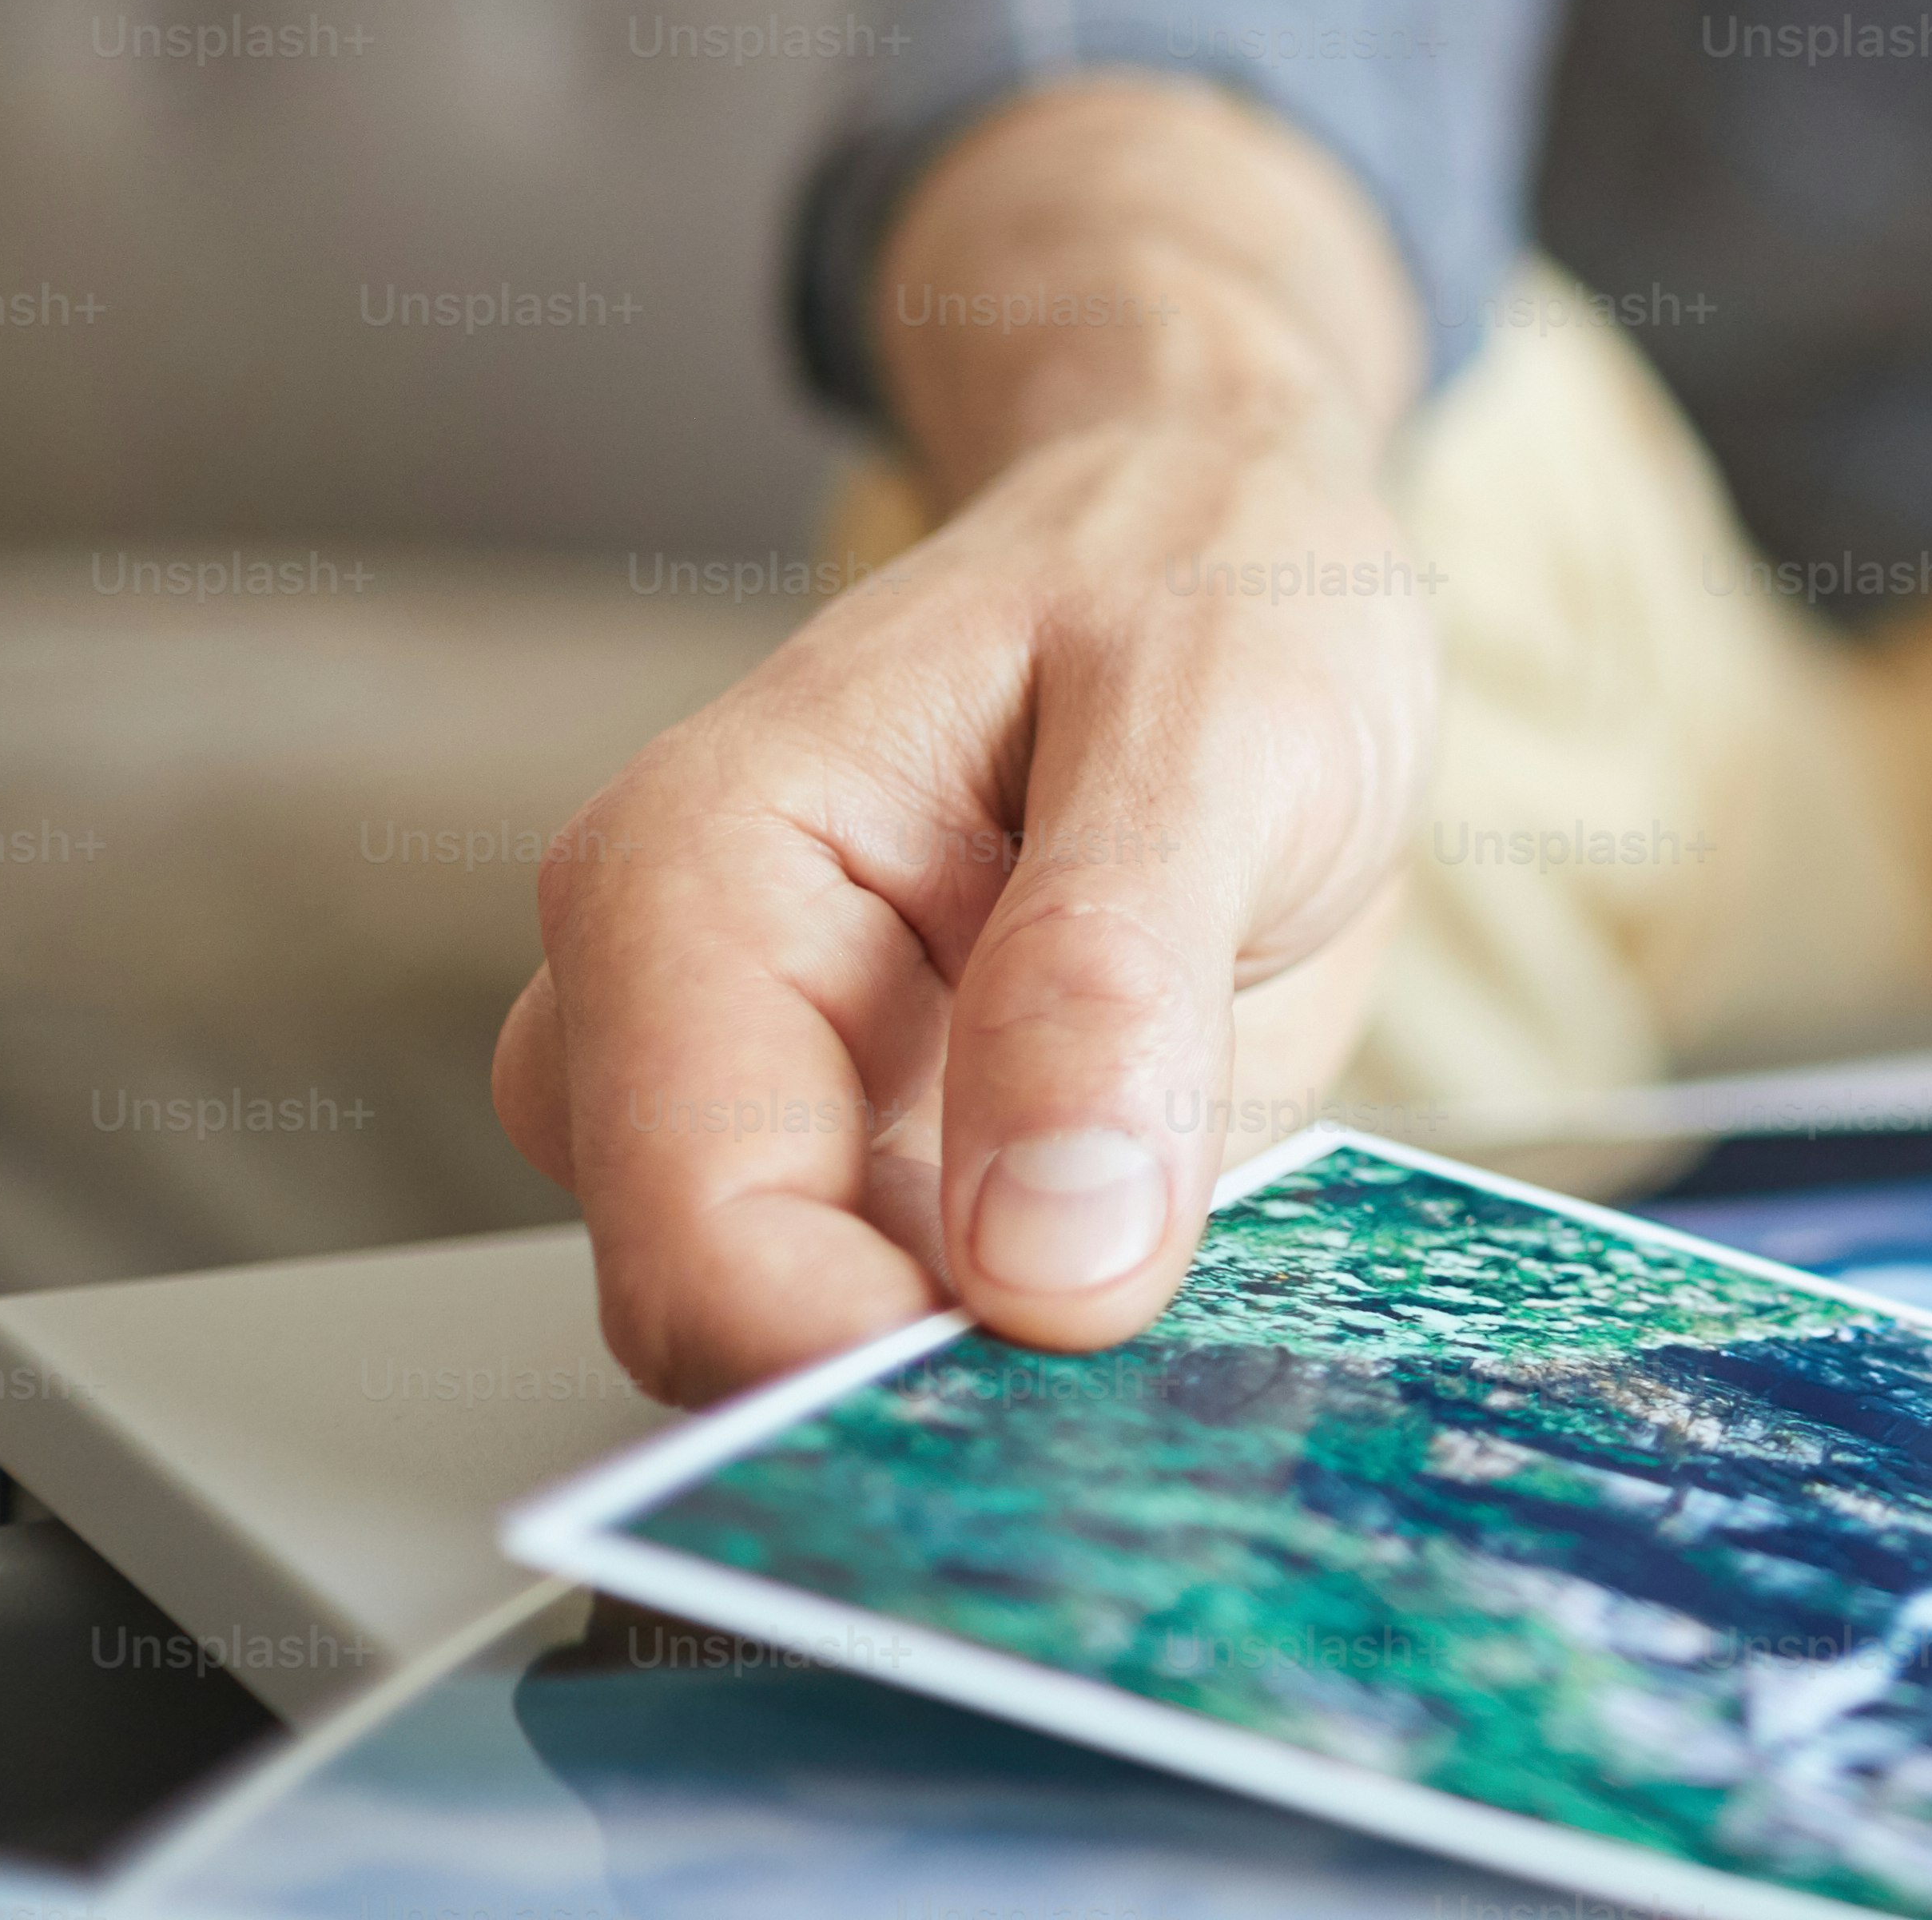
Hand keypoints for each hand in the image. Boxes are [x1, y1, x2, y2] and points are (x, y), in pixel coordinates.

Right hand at [493, 82, 1431, 1402]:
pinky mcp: (923, 1181)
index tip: (1052, 1375)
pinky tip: (1205, 1287)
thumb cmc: (1204, 582)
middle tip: (1163, 1356)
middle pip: (734, 1328)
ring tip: (1207, 1285)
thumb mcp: (1211, 724)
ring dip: (1015, 1387)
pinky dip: (1080, 1356)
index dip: (850, 1352)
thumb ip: (1114, 974)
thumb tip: (1048, 1260)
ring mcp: (803, 1118)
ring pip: (835, 1366)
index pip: (694, 1223)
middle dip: (930, 1387)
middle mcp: (694, 1024)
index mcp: (693, 881)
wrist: (1237, 544)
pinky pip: (966, 1341)